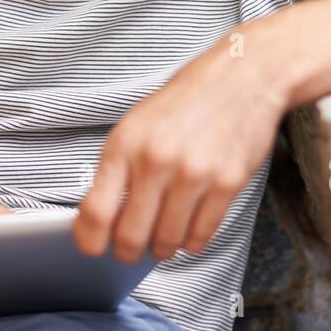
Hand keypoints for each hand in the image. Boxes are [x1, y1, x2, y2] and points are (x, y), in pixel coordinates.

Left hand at [72, 35, 288, 263]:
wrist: (241, 77)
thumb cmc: (185, 103)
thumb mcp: (136, 126)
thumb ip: (118, 169)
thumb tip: (102, 220)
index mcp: (124, 144)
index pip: (96, 211)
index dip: (90, 241)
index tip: (93, 249)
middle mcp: (156, 160)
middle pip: (131, 236)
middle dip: (128, 252)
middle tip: (130, 251)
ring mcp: (194, 173)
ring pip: (168, 241)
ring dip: (162, 248)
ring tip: (163, 239)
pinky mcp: (227, 183)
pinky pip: (202, 235)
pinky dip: (191, 241)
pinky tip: (188, 230)